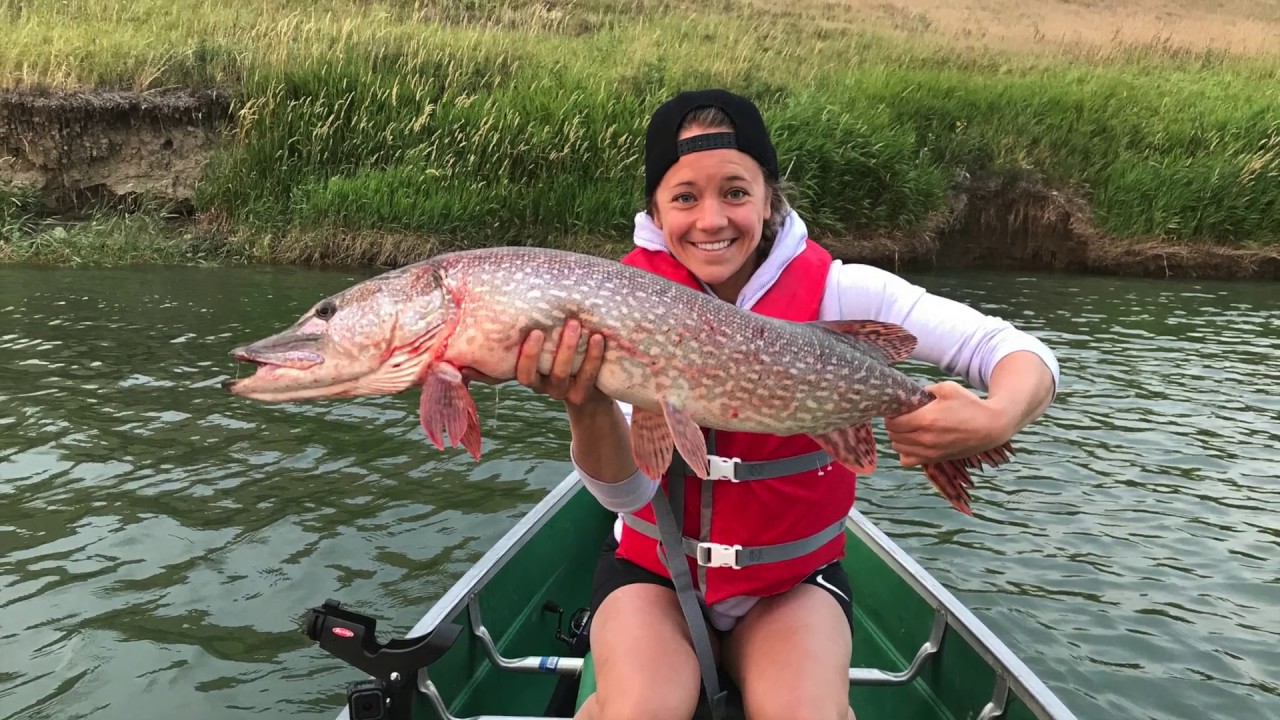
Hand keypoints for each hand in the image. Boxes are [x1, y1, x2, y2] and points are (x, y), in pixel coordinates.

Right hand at [464, 318, 607, 407]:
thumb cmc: (557, 360)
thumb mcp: (537, 355)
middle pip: (533, 374)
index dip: (523, 356)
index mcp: (527, 375)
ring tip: (575, 325)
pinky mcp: (582, 395)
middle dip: (537, 353)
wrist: (589, 391)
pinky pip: (587, 377)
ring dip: (567, 349)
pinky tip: (597, 338)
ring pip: (561, 374)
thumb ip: (512, 348)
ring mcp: (561, 392)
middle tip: (544, 328)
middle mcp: (541, 386)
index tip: (532, 333)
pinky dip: (593, 357)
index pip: (515, 371)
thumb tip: (471, 343)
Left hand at [884, 381, 1013, 466]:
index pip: (893, 422)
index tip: (896, 410)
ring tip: (907, 430)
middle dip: (893, 426)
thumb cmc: (970, 405)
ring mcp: (930, 452)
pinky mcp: (936, 459)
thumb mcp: (948, 388)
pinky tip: (913, 444)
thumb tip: (913, 395)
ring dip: (898, 439)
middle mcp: (925, 439)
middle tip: (900, 418)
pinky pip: (908, 461)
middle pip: (893, 435)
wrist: (991, 427)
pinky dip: (905, 453)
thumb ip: (926, 389)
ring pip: (898, 449)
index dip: (890, 415)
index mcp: (925, 419)